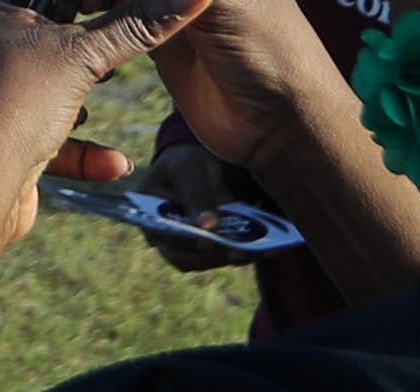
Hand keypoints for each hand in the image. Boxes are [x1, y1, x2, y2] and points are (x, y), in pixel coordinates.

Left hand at [0, 0, 210, 251]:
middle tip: (107, 57)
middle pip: (28, 37)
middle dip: (72, 52)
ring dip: (71, 103)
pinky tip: (115, 163)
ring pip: (31, 90)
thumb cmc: (15, 107)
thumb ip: (138, 25)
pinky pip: (32, 136)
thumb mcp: (85, 58)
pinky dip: (72, 149)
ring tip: (98, 100)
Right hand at [132, 141, 249, 272]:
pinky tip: (271, 246)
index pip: (163, 235)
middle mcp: (168, 238)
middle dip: (215, 253)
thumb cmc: (187, 161)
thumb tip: (207, 227)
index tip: (206, 240)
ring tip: (260, 249)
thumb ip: (195, 195)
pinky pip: (232, 255)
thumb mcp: (187, 170)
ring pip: (213, 260)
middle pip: (188, 257)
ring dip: (237, 255)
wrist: (207, 160)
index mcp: (149, 217)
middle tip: (238, 250)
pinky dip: (251, 251)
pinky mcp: (217, 248)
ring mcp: (192, 247)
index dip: (183, 240)